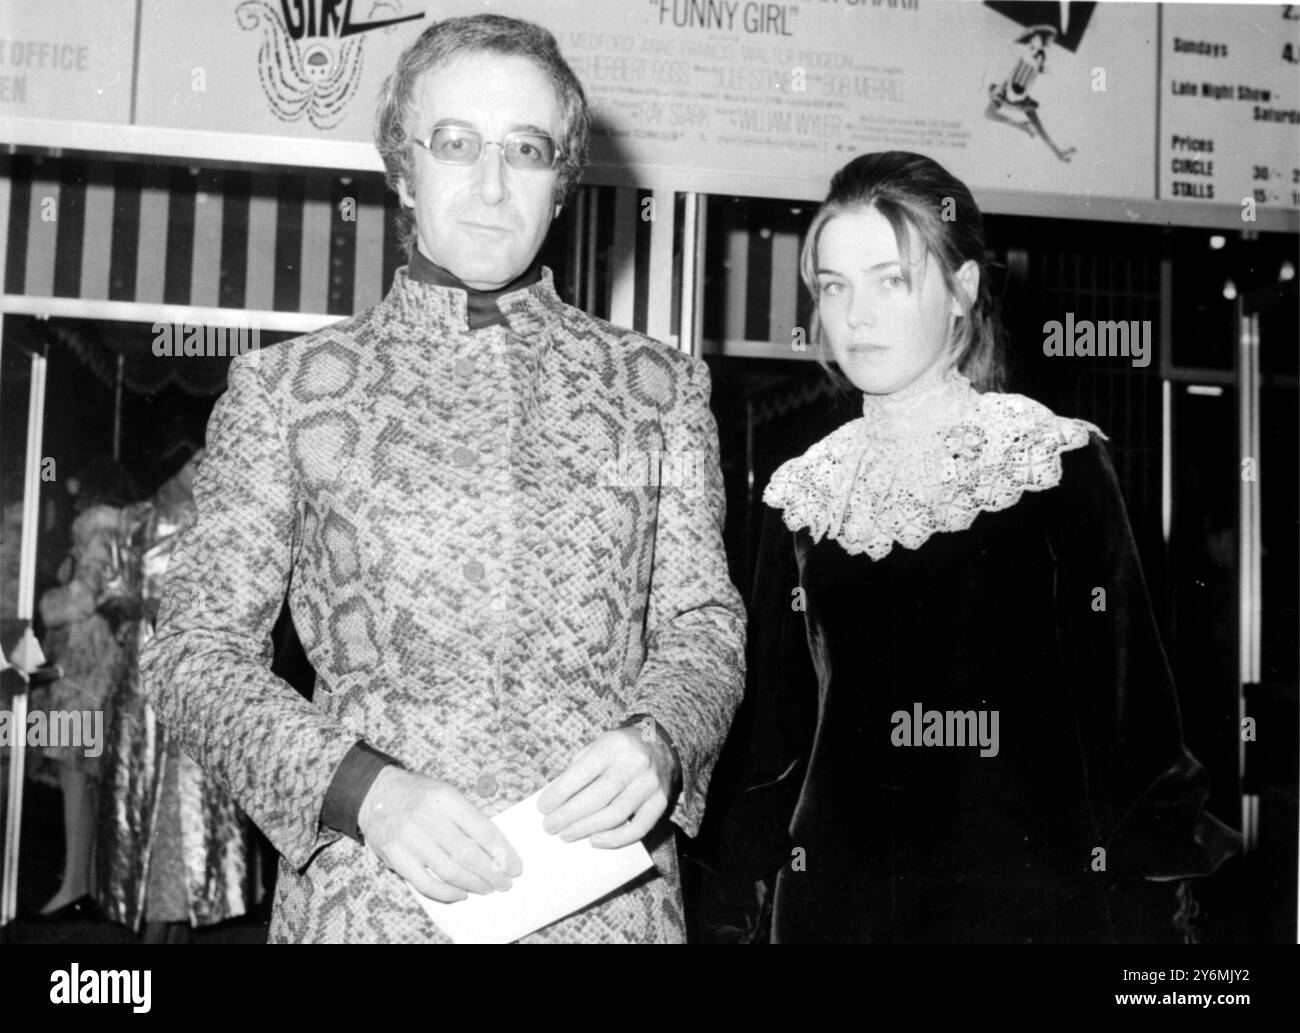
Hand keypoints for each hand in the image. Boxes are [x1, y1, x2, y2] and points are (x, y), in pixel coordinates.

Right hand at [358, 767, 521, 902]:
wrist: (375, 793)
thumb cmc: (418, 794)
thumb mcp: (446, 792)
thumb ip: (467, 817)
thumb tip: (496, 849)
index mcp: (446, 798)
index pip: (483, 830)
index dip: (503, 852)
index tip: (515, 866)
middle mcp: (428, 817)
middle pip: (468, 854)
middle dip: (492, 873)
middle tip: (505, 883)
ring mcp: (410, 839)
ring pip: (450, 871)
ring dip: (473, 884)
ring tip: (487, 889)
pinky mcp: (396, 856)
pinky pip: (426, 883)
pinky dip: (446, 893)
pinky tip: (461, 894)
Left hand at [537, 727, 677, 848]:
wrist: (658, 743)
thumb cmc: (618, 749)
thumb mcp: (596, 746)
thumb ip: (578, 769)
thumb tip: (556, 801)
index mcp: (613, 745)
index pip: (582, 772)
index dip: (560, 793)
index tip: (543, 808)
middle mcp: (634, 763)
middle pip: (597, 797)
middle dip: (569, 815)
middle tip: (550, 827)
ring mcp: (650, 783)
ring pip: (615, 814)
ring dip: (586, 829)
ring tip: (566, 834)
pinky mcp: (661, 802)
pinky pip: (638, 828)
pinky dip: (615, 839)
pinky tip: (595, 841)